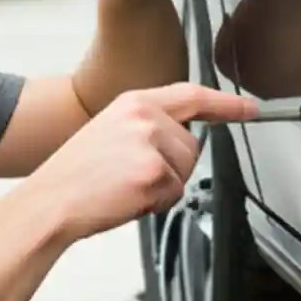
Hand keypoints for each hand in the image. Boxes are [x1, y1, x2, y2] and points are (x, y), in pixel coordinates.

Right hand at [29, 83, 257, 240]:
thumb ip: (147, 127)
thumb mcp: (110, 132)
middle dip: (171, 168)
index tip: (249, 108)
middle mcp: (145, 117)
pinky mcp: (153, 173)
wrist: (50, 201)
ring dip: (162, 187)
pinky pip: (174, 194)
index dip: (225, 103)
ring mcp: (150, 143)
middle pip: (191, 146)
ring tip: (124, 186)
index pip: (191, 96)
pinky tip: (125, 198)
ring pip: (185, 171)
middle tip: (130, 176)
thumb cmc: (76, 176)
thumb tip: (182, 139)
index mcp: (134, 102)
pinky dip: (154, 204)